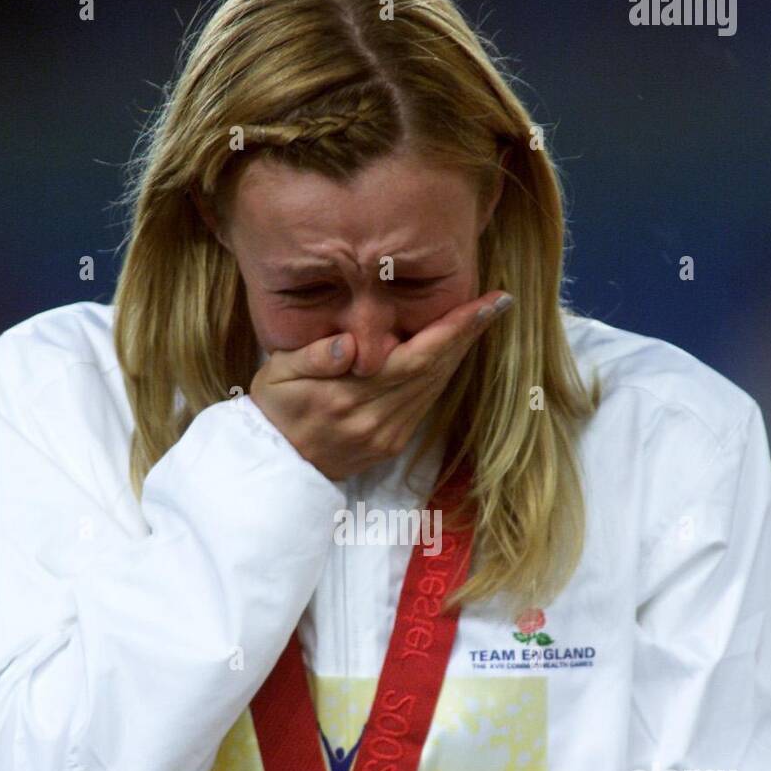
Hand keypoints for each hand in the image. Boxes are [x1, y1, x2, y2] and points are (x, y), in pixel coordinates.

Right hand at [248, 291, 513, 481]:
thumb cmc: (273, 410)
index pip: (416, 357)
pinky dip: (441, 373)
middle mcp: (377, 421)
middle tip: (497, 302)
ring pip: (435, 387)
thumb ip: (314, 356)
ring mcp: (388, 436)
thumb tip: (350, 344)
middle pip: (435, 372)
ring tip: (480, 319)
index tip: (489, 304)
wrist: (274, 467)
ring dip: (459, 353)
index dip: (455, 329)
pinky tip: (450, 351)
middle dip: (467, 334)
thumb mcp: (278, 375)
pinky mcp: (392, 444)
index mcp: (350, 399)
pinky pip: (425, 402)